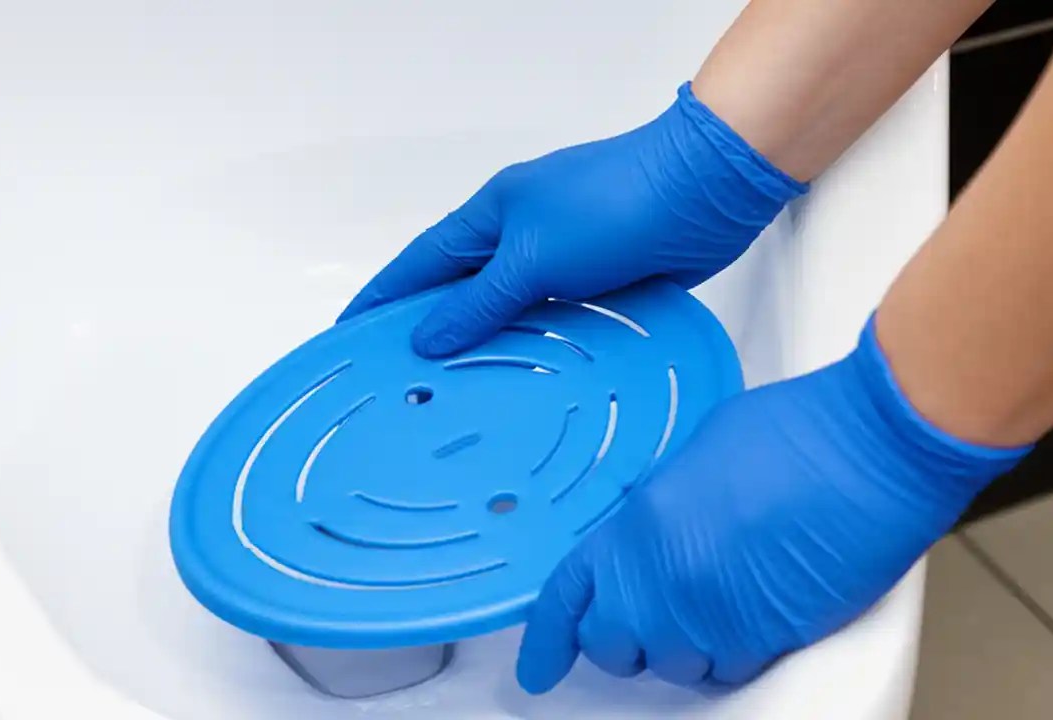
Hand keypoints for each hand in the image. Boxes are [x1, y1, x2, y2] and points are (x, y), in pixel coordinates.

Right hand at [338, 83, 805, 356]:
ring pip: (508, 316)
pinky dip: (537, 354)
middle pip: (460, 293)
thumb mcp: (531, 256)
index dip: (381, 299)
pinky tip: (524, 388)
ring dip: (486, 351)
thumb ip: (479, 301)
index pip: (419, 264)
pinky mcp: (600, 286)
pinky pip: (554, 327)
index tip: (348, 333)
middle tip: (399, 384)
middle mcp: (519, 239)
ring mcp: (561, 263)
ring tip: (456, 399)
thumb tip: (426, 338)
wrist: (705, 192)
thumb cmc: (612, 205)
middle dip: (430, 334)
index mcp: (490, 215)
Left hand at [515, 317, 1030, 691]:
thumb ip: (657, 510)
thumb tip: (651, 538)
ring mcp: (714, 617)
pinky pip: (727, 670)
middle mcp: (664, 582)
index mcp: (637, 526)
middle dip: (623, 638)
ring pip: (673, 665)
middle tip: (649, 616)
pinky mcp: (767, 640)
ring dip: (682, 645)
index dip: (548, 639)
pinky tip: (748, 613)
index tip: (539, 666)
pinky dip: (730, 654)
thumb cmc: (797, 433)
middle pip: (613, 646)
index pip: (568, 599)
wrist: (870, 450)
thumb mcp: (694, 458)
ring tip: (715, 599)